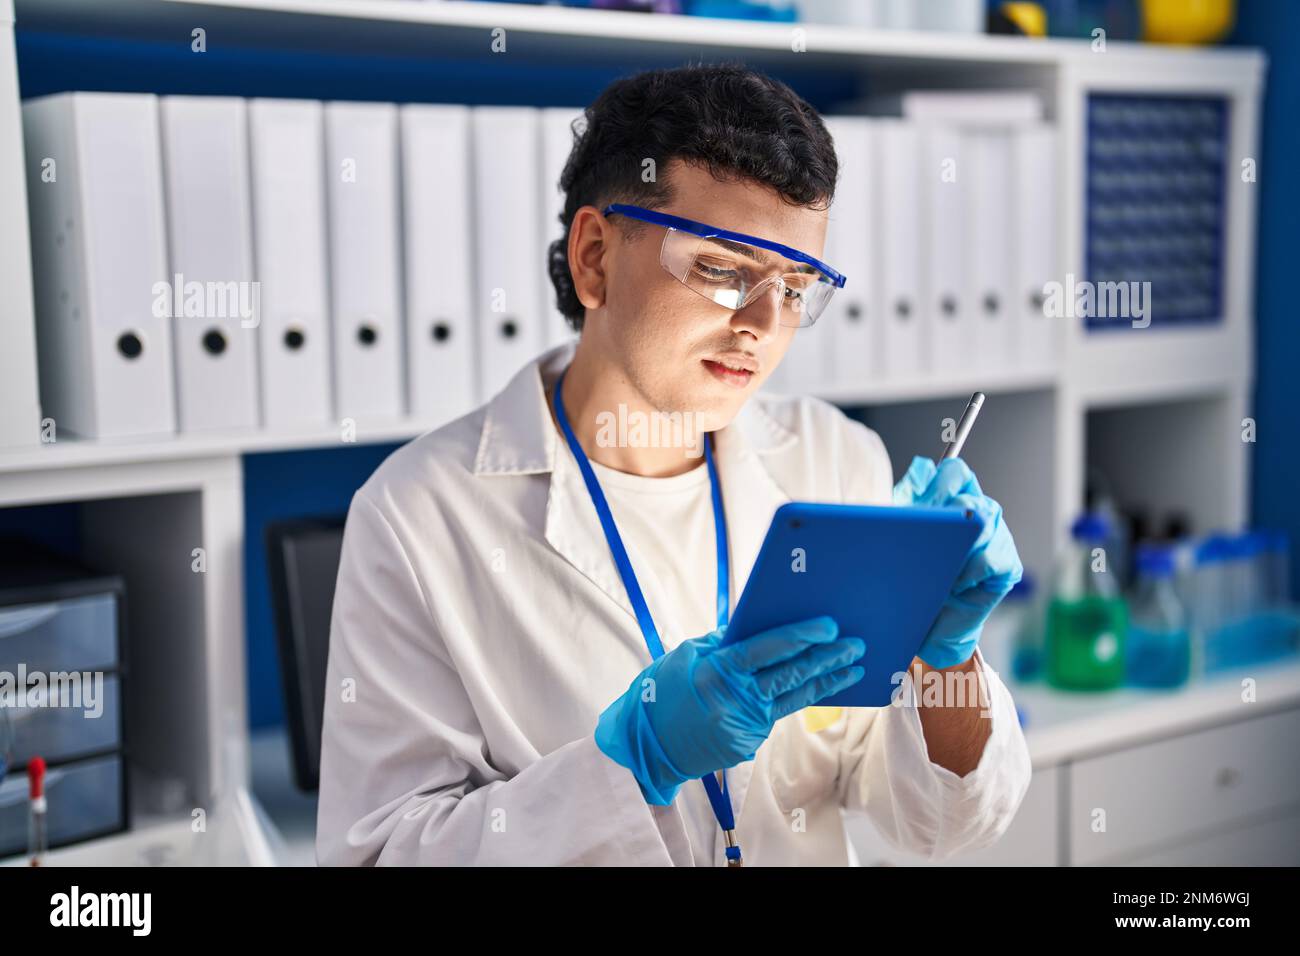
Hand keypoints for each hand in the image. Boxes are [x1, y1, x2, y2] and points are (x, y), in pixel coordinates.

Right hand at [594, 616, 864, 804]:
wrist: (646, 749)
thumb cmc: (660, 695)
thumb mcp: (684, 657)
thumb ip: (721, 642)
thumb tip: (754, 626)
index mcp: (719, 671)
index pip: (769, 649)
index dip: (802, 636)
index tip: (829, 626)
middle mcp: (738, 699)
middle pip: (793, 674)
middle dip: (828, 658)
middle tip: (856, 644)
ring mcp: (747, 725)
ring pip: (794, 697)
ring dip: (827, 680)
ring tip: (854, 667)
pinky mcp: (749, 741)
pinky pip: (777, 712)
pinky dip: (797, 697)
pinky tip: (819, 686)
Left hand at [892, 455, 1023, 668]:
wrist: (930, 628)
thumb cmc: (914, 581)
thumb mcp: (901, 540)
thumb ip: (906, 504)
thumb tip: (917, 473)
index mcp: (953, 500)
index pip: (953, 471)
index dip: (936, 483)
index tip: (916, 506)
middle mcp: (977, 512)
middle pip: (969, 491)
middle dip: (944, 507)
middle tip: (925, 531)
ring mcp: (996, 536)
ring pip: (983, 518)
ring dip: (957, 539)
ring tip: (939, 562)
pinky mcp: (1006, 564)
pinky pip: (992, 557)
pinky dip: (971, 568)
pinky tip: (956, 582)